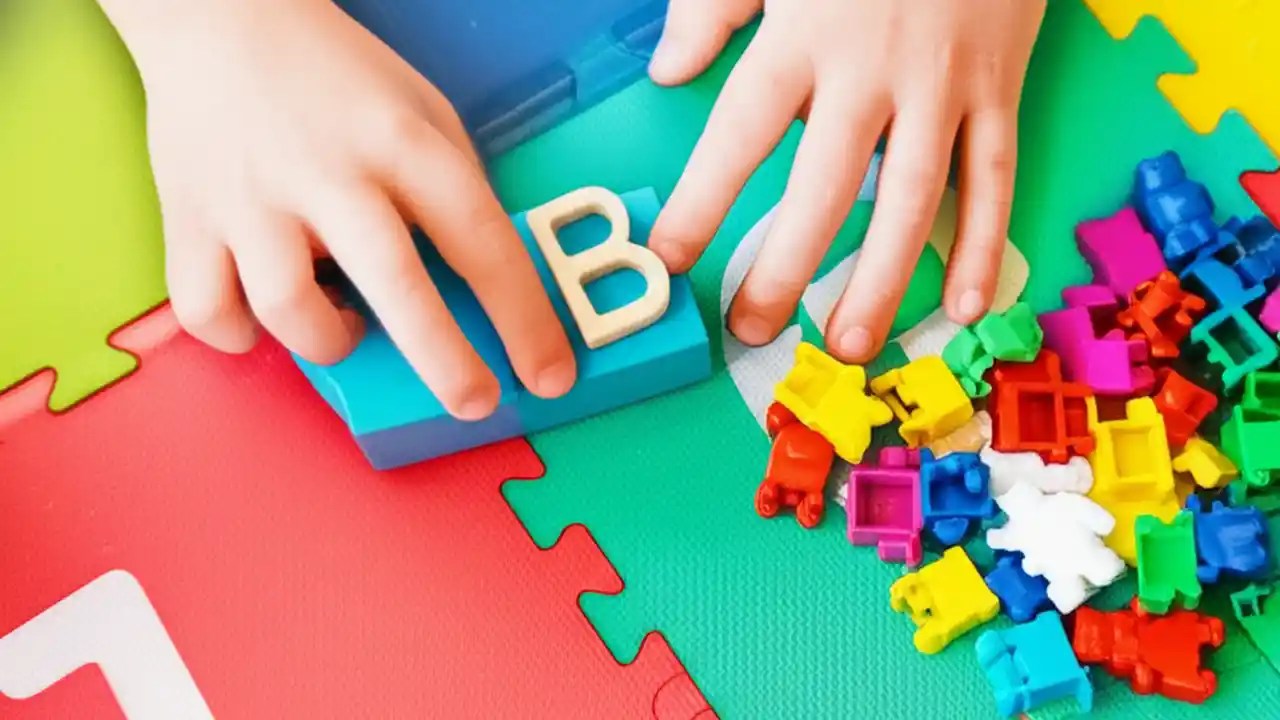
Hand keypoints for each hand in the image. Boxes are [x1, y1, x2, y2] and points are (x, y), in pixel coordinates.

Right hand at [100, 0, 574, 418]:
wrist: (220, 17)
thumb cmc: (337, 80)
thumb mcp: (424, 113)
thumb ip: (454, 188)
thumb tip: (488, 284)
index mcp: (401, 141)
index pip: (480, 236)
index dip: (523, 316)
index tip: (550, 374)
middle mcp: (327, 172)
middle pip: (395, 285)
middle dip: (445, 361)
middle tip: (474, 402)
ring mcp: (250, 198)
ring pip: (292, 312)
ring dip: (331, 343)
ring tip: (346, 322)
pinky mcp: (187, 218)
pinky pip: (212, 313)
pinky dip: (243, 335)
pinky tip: (267, 314)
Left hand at [648, 0, 1045, 361]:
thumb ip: (713, 6)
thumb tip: (668, 73)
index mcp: (803, 32)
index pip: (740, 134)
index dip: (701, 204)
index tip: (669, 261)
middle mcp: (872, 68)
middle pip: (823, 186)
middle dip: (785, 266)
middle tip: (751, 328)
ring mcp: (945, 83)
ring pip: (912, 199)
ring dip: (882, 280)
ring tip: (847, 344)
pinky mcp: (1002, 86)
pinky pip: (994, 177)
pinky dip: (982, 243)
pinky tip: (963, 304)